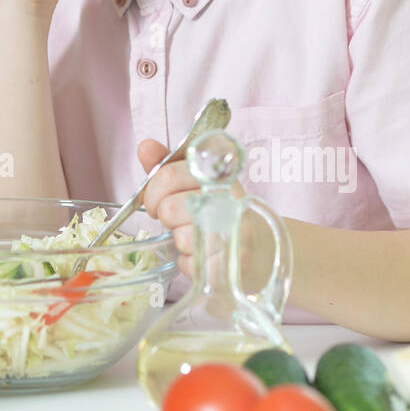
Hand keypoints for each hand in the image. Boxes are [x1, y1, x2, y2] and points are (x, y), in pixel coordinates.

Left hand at [138, 138, 246, 281]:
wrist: (264, 248)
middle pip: (169, 209)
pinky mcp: (232, 264)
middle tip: (179, 221)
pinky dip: (190, 264)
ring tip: (197, 238)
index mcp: (216, 175)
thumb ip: (169, 167)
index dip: (152, 192)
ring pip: (181, 238)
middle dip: (167, 219)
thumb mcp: (198, 184)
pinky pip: (191, 264)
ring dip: (181, 243)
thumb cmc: (224, 212)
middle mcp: (228, 200)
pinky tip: (205, 256)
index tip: (156, 202)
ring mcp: (233, 233)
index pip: (168, 175)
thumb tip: (145, 146)